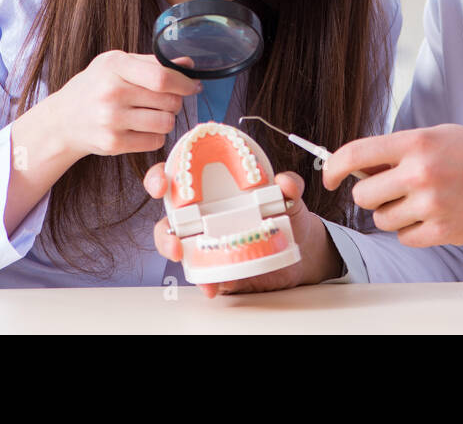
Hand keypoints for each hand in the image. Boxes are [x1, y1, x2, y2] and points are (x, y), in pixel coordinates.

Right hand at [39, 50, 200, 161]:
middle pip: (168, 100)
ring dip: (166, 119)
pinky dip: (155, 136)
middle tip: (165, 100)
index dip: (184, 83)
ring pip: (165, 122)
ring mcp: (111, 119)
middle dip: (175, 101)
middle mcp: (112, 92)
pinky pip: (155, 141)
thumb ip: (153, 62)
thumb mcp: (117, 64)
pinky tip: (142, 128)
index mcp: (115, 66)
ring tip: (152, 114)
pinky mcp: (113, 143)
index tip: (193, 86)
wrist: (62, 119)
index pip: (162, 77)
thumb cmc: (95, 86)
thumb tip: (189, 64)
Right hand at [145, 165, 343, 297]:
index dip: (160, 178)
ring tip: (189, 265)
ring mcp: (207, 242)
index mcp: (214, 189)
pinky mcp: (217, 267)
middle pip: (169, 220)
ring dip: (178, 259)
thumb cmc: (287, 214)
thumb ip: (289, 184)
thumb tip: (285, 182)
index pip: (177, 177)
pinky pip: (202, 275)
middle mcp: (204, 215)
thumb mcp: (290, 196)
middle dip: (163, 232)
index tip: (162, 186)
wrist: (302, 249)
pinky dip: (204, 281)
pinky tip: (212, 285)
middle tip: (175, 243)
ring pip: (179, 250)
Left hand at [321, 124, 462, 245]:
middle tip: (391, 190)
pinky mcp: (443, 231)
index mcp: (416, 143)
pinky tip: (433, 216)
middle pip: (363, 196)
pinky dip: (412, 231)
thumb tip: (360, 165)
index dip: (333, 167)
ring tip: (420, 202)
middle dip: (371, 195)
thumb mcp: (440, 135)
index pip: (355, 154)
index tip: (330, 176)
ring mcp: (431, 204)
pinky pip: (404, 238)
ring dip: (392, 214)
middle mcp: (419, 173)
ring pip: (381, 219)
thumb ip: (400, 149)